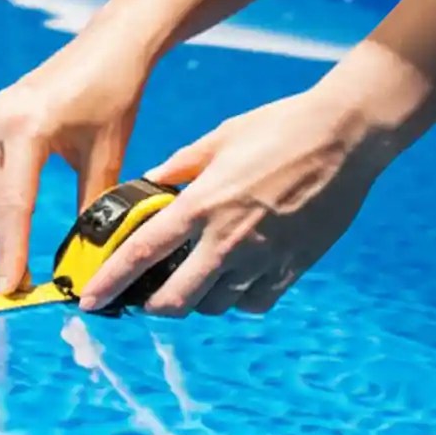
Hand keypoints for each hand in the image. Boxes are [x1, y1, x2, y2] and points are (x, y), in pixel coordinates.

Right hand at [0, 24, 153, 294]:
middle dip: (2, 248)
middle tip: (21, 287)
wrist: (108, 46)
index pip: (15, 205)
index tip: (12, 289)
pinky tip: (16, 232)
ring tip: (20, 266)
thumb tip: (86, 259)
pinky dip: (0, 207)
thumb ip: (92, 208)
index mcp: (27, 128)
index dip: (12, 252)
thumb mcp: (107, 156)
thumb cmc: (115, 95)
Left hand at [80, 89, 388, 316]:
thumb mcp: (218, 138)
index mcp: (199, 205)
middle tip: (145, 297)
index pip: (139, 254)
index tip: (88, 301)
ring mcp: (262, 258)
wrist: (347, 134)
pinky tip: (235, 279)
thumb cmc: (280, 127)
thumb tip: (152, 180)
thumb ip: (179, 166)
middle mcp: (227, 240)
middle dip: (151, 306)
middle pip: (174, 300)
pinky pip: (254, 303)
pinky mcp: (293, 267)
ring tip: (192, 280)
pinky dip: (238, 299)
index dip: (108, 282)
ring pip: (214, 306)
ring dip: (196, 300)